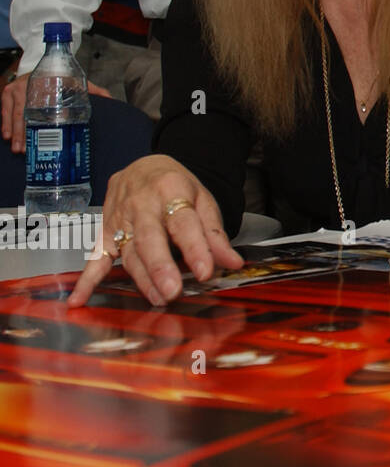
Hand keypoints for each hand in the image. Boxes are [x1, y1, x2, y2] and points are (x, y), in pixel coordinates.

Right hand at [3, 71, 112, 153]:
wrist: (46, 64)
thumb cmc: (62, 76)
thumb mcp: (78, 82)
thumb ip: (94, 91)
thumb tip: (111, 99)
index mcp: (48, 82)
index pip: (46, 103)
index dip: (45, 120)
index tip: (46, 133)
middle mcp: (30, 85)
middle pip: (26, 112)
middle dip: (25, 133)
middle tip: (25, 149)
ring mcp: (17, 89)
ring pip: (14, 113)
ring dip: (15, 132)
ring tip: (17, 147)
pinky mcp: (8, 92)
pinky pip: (5, 109)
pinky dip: (5, 123)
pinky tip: (6, 135)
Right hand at [67, 154, 242, 307]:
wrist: (144, 167)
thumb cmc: (177, 186)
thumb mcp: (203, 200)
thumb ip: (216, 234)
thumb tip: (233, 263)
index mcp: (171, 189)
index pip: (183, 222)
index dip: (195, 248)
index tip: (206, 271)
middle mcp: (141, 204)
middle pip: (149, 238)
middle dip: (161, 267)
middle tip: (173, 291)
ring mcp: (119, 219)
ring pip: (128, 252)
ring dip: (142, 279)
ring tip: (160, 299)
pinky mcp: (104, 233)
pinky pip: (94, 257)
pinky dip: (87, 280)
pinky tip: (79, 300)